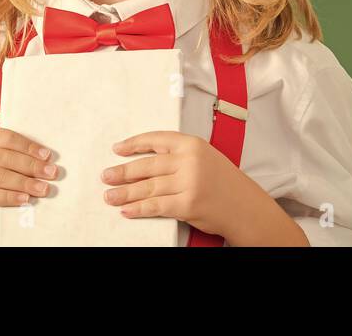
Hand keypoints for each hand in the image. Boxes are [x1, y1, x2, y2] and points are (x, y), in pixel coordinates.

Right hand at [0, 127, 56, 228]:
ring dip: (24, 183)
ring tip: (42, 188)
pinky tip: (25, 199)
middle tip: (51, 173)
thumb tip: (45, 158)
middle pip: (5, 157)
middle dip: (31, 166)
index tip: (47, 155)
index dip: (29, 146)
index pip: (6, 138)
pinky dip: (10, 197)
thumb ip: (10, 153)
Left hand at [101, 131, 272, 241]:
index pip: (156, 139)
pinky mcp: (188, 204)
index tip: (117, 149)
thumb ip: (179, 156)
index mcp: (193, 144)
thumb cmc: (224, 183)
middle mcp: (190, 161)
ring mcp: (189, 183)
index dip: (133, 144)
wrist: (245, 206)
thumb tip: (143, 163)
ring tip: (109, 196)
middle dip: (123, 172)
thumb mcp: (205, 158)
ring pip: (148, 187)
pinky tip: (127, 210)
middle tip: (106, 176)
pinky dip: (139, 209)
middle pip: (147, 166)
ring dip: (125, 192)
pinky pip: (156, 206)